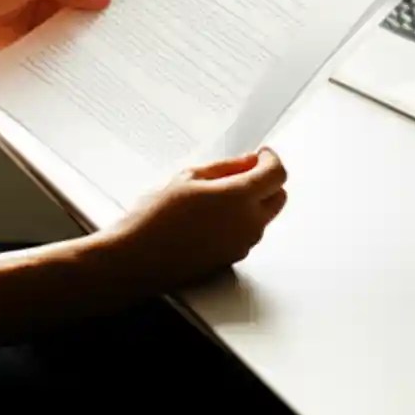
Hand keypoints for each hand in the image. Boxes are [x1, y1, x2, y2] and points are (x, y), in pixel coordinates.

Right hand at [103, 148, 288, 289]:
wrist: (135, 260)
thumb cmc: (153, 220)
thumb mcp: (187, 178)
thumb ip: (226, 167)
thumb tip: (247, 162)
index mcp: (239, 199)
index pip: (277, 174)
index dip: (270, 159)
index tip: (261, 154)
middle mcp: (248, 225)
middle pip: (278, 197)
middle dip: (266, 181)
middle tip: (243, 171)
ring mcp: (242, 246)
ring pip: (263, 217)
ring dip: (252, 203)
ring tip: (215, 196)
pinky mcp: (232, 259)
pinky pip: (247, 234)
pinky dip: (239, 221)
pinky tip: (210, 217)